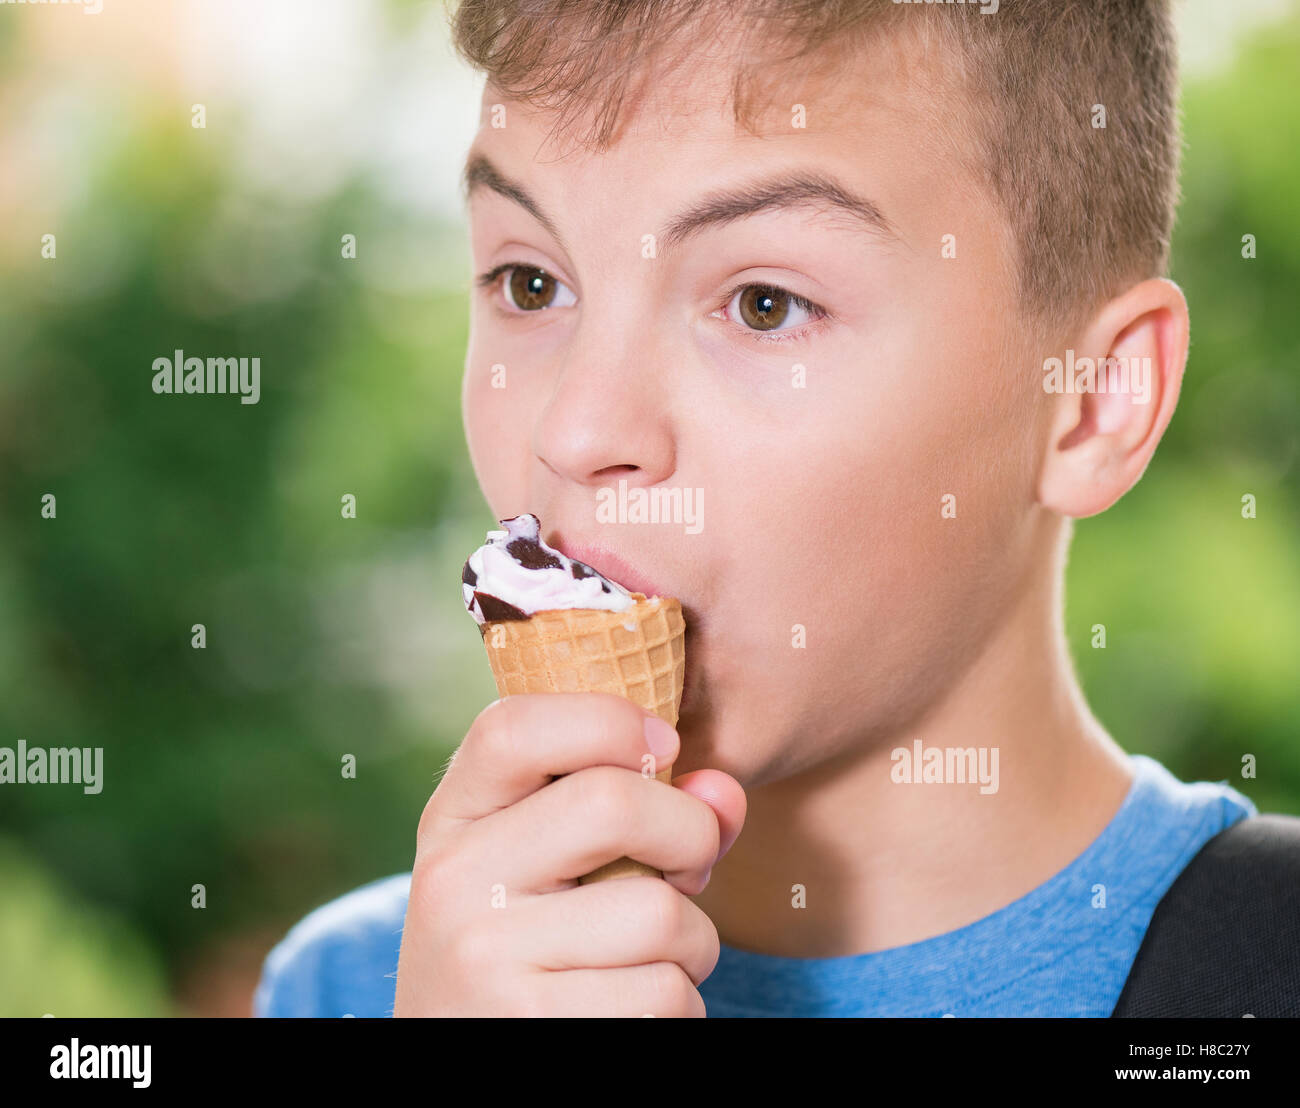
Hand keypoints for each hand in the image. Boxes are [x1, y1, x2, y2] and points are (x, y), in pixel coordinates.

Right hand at [393, 692, 745, 1015]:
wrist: (468, 1053)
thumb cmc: (536, 943)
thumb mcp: (553, 862)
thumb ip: (641, 805)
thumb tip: (725, 792)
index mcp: (454, 820)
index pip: (511, 728)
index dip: (607, 718)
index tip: (663, 747)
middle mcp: (456, 880)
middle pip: (613, 803)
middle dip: (690, 835)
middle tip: (688, 871)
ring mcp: (486, 956)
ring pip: (660, 914)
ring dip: (692, 941)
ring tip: (650, 957)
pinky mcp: (532, 1025)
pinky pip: (666, 993)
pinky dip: (679, 1001)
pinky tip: (633, 1006)